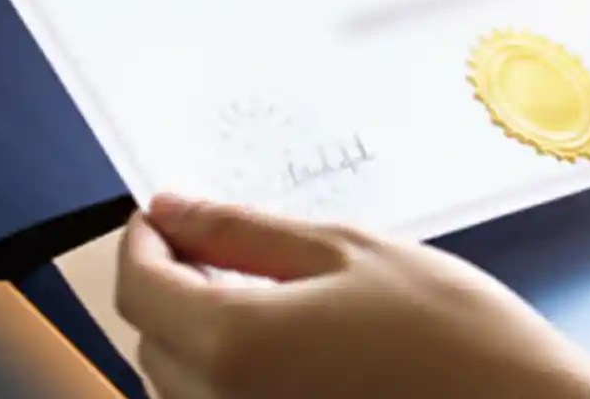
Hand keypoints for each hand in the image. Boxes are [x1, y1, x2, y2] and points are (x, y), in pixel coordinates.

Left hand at [116, 196, 589, 398]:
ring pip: (179, 378)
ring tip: (259, 287)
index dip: (142, 238)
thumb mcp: (348, 252)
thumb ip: (244, 232)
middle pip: (151, 335)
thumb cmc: (452, 331)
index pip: (138, 286)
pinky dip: (227, 368)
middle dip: (170, 280)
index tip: (163, 212)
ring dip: (195, 327)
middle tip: (219, 239)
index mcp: (233, 345)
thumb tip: (175, 210)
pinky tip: (284, 338)